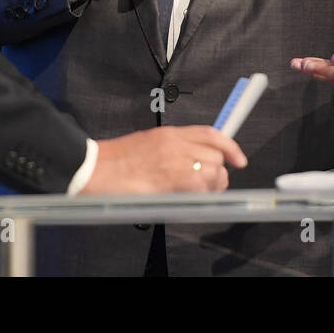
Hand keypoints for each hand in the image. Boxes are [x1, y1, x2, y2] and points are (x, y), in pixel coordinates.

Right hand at [81, 126, 247, 194]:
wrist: (95, 168)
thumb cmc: (115, 161)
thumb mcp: (148, 144)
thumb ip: (172, 150)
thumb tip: (195, 164)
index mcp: (170, 133)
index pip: (211, 134)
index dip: (230, 146)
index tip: (238, 158)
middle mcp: (176, 143)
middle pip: (215, 155)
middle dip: (219, 172)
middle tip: (212, 185)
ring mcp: (174, 160)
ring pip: (212, 172)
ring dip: (212, 186)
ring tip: (199, 194)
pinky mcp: (171, 178)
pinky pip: (201, 187)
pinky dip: (202, 195)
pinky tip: (191, 199)